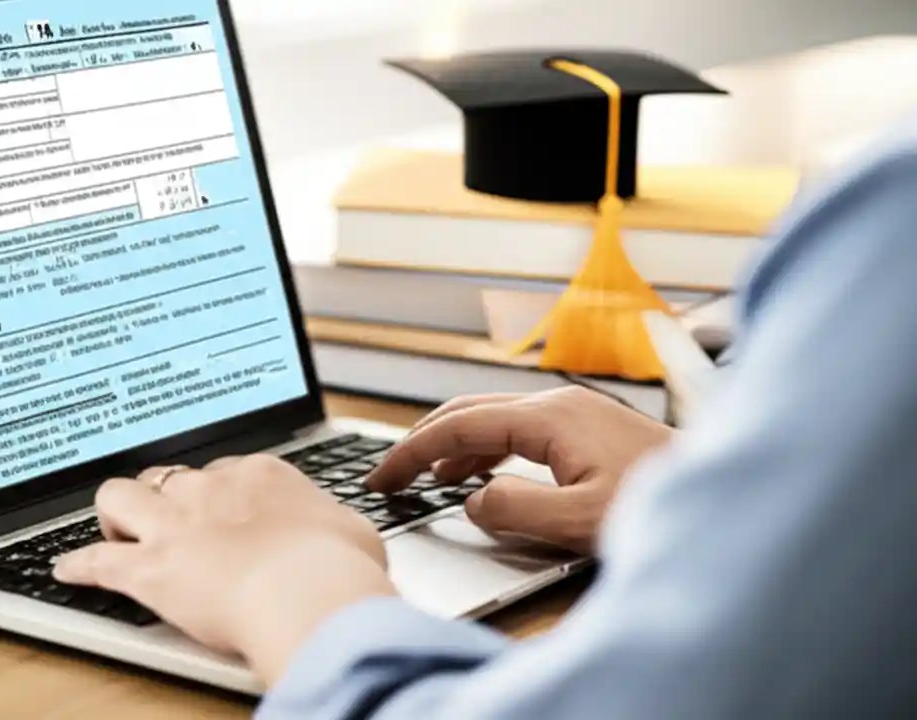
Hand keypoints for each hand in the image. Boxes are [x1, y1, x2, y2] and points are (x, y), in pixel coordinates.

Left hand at [53, 455, 396, 684]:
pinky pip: (97, 562)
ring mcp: (173, 527)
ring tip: (119, 533)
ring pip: (119, 497)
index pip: (225, 473)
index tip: (221, 512)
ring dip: (116, 515)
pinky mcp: (147, 570)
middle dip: (164, 498)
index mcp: (259, 476)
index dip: (218, 496)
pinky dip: (79, 567)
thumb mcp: (354, 533)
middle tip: (171, 522)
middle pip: (169, 478)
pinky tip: (66, 571)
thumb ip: (336, 526)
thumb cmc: (338, 566)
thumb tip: (343, 533)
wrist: (307, 592)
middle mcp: (209, 490)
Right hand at [366, 387, 673, 552]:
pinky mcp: (589, 429)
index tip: (381, 477)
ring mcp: (577, 413)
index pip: (459, 426)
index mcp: (551, 416)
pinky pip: (520, 430)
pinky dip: (486, 450)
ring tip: (427, 480)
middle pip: (470, 411)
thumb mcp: (580, 521)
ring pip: (494, 418)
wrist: (730, 501)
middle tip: (391, 475)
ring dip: (454, 446)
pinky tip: (482, 476)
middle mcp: (560, 404)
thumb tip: (472, 502)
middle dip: (423, 442)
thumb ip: (515, 510)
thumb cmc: (664, 507)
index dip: (411, 453)